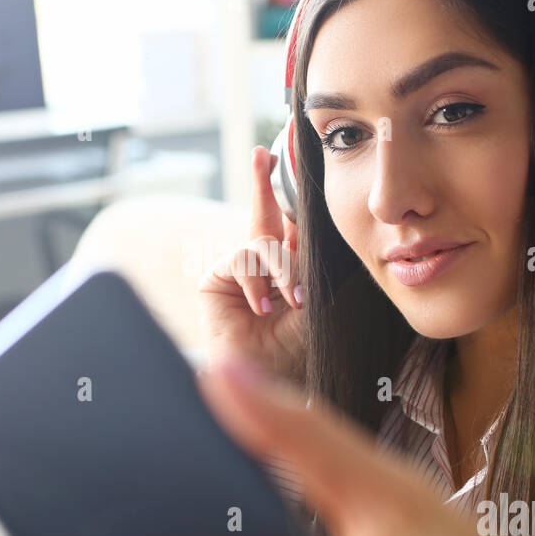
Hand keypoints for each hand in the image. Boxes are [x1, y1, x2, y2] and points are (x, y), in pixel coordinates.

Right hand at [197, 146, 306, 384]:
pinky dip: (257, 280)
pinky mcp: (216, 279)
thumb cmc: (298, 349)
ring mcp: (239, 271)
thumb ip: (311, 263)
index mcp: (292, 269)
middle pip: (265, 213)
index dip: (297, 199)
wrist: (268, 381)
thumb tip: (309, 222)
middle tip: (263, 153)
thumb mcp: (318, 299)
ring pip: (262, 240)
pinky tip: (262, 307)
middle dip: (262, 182)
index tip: (298, 160)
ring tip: (291, 301)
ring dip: (282, 269)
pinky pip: (242, 259)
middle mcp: (264, 265)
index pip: (296, 226)